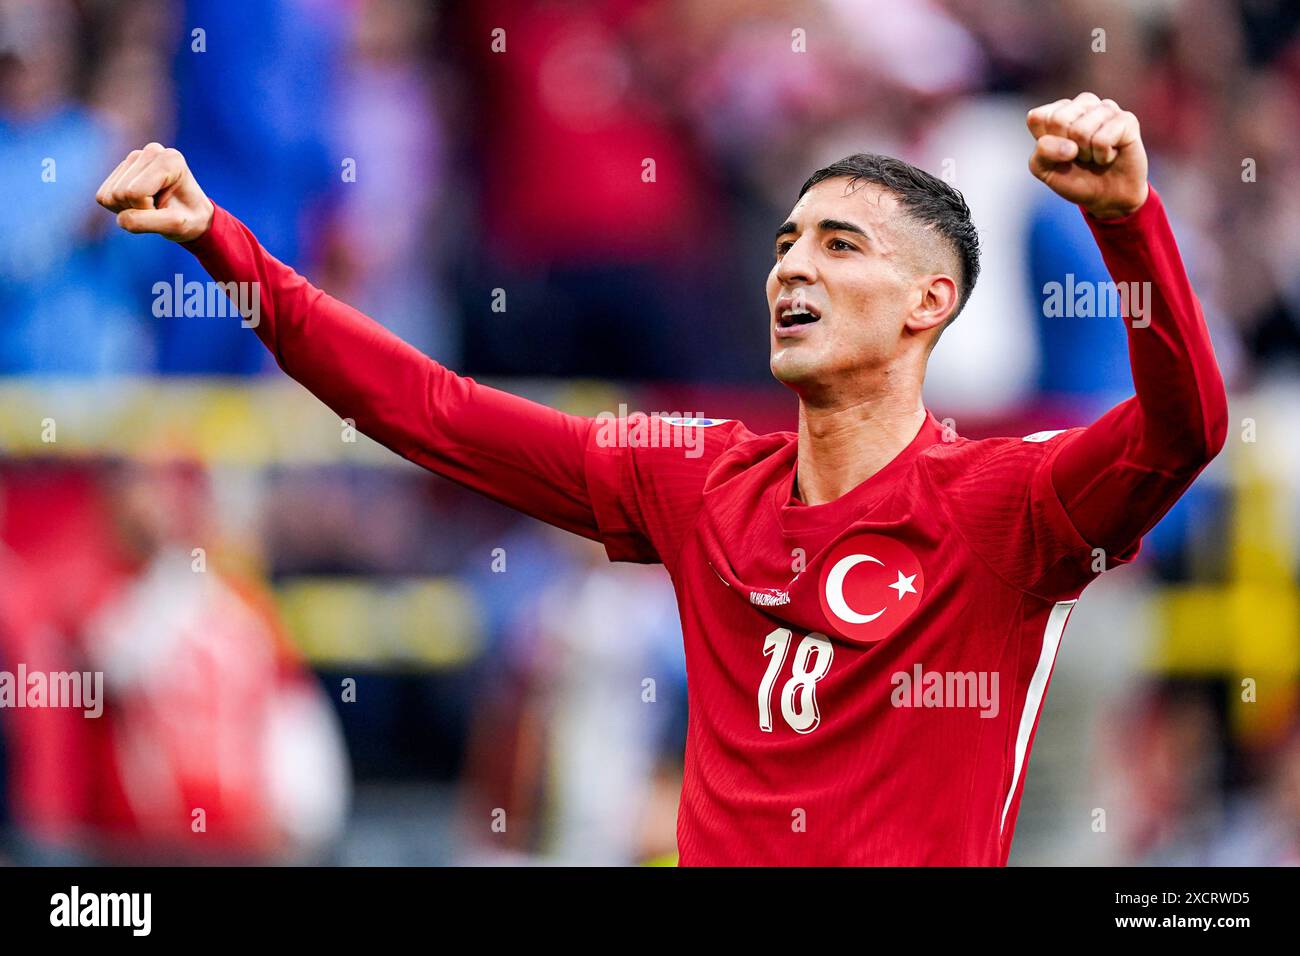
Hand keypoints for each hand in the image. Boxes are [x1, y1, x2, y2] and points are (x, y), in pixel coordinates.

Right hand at [95, 142, 213, 241]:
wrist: (192, 214)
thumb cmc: (189, 219)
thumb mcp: (177, 226)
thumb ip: (148, 223)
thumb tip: (120, 219)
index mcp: (170, 160)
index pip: (136, 193)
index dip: (147, 211)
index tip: (168, 211)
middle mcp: (151, 152)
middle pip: (120, 193)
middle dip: (137, 210)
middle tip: (159, 210)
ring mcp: (134, 158)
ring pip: (109, 196)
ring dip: (128, 210)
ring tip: (152, 206)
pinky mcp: (121, 169)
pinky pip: (103, 197)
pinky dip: (119, 207)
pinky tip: (140, 203)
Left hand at [1026, 92, 1148, 219]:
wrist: (1106, 196)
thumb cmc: (1073, 178)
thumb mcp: (1045, 169)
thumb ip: (1042, 153)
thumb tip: (1070, 146)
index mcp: (1057, 111)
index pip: (1037, 118)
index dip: (1045, 144)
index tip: (1058, 154)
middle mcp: (1082, 104)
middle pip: (1058, 120)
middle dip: (1065, 149)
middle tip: (1078, 156)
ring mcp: (1106, 109)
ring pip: (1081, 130)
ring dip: (1086, 153)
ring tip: (1094, 155)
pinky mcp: (1126, 119)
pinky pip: (1103, 140)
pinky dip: (1102, 156)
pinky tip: (1109, 155)